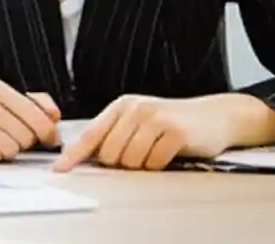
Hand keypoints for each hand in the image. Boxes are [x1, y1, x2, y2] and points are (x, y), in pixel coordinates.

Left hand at [53, 95, 231, 171]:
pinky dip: (160, 165)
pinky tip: (169, 152)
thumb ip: (114, 134)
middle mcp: (135, 109)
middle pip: (110, 154)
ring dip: (142, 165)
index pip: (90, 134)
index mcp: (121, 106)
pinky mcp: (175, 132)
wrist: (214, 116)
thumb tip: (87, 157)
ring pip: (130, 161)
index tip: (60, 168)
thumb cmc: (172, 122)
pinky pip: (154, 163)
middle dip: (121, 163)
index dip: (74, 154)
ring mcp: (155, 119)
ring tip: (156, 151)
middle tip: (140, 153)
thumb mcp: (138, 121)